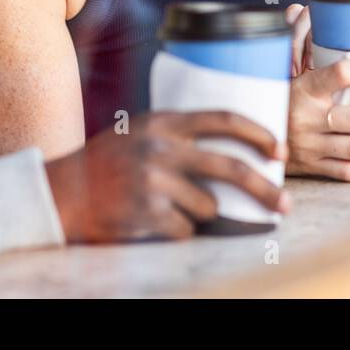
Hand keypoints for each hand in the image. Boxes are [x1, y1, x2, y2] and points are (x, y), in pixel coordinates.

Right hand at [44, 111, 289, 242]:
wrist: (63, 193)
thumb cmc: (108, 163)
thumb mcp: (140, 131)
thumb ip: (178, 132)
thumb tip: (236, 146)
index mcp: (162, 121)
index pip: (223, 119)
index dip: (258, 134)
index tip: (279, 151)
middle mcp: (160, 146)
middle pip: (231, 167)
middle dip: (265, 189)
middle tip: (286, 204)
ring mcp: (153, 180)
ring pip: (209, 206)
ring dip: (199, 213)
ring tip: (169, 206)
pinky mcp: (147, 212)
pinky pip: (186, 229)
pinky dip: (177, 230)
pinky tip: (153, 221)